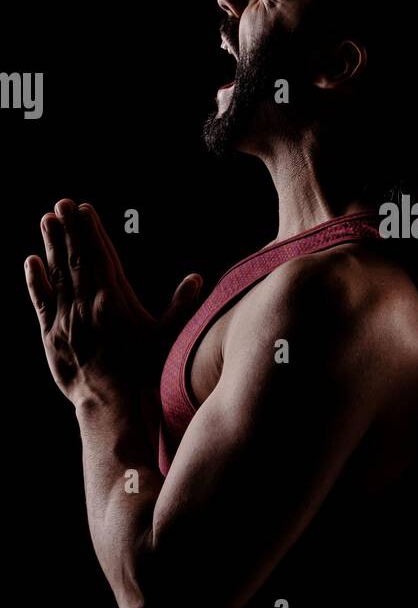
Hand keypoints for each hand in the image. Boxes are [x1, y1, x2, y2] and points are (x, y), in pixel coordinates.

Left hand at [25, 199, 201, 406]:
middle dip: (68, 229)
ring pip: (57, 274)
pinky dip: (35, 281)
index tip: (84, 209)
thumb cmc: (145, 371)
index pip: (101, 256)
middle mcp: (86, 305)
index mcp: (113, 300)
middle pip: (76, 258)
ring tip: (47, 220)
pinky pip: (41, 302)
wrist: (112, 404)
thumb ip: (181, 306)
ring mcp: (67, 319)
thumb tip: (196, 278)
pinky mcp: (52, 336)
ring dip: (51, 246)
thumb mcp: (168, 337)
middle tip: (60, 203)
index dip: (92, 231)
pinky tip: (31, 262)